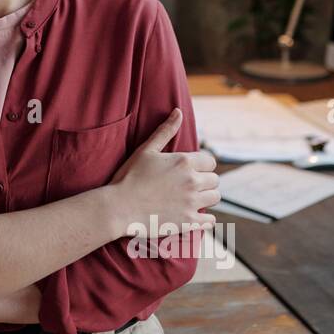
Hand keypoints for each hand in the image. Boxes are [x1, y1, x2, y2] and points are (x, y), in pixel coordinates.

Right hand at [106, 107, 218, 236]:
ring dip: (206, 198)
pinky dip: (206, 219)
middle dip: (205, 182)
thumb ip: (165, 131)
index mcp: (184, 161)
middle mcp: (192, 181)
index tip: (192, 171)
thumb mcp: (146, 150)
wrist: (118, 207)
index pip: (210, 162)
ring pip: (215, 197)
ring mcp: (192, 202)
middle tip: (190, 186)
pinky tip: (195, 216)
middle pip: (214, 180)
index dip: (202, 166)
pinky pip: (211, 220)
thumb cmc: (129, 176)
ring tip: (192, 199)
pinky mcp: (189, 221)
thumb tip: (178, 111)